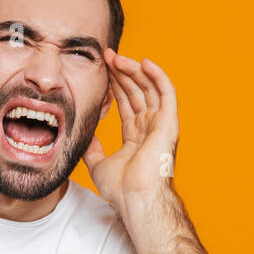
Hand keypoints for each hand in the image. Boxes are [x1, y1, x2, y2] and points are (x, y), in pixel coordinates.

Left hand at [83, 49, 178, 211]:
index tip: (102, 69)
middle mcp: (150, 127)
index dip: (115, 84)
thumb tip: (84, 136)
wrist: (135, 198)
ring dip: (135, 70)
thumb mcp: (98, 165)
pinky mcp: (169, 122)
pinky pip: (166, 93)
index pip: (126, 102)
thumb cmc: (121, 189)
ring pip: (149, 88)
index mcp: (136, 135)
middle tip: (107, 55)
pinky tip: (145, 62)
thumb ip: (92, 149)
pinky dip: (158, 76)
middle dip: (122, 72)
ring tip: (118, 57)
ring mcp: (160, 124)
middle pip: (137, 91)